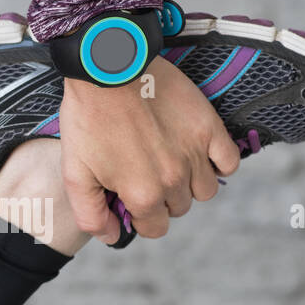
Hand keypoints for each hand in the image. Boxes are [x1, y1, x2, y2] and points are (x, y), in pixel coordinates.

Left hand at [59, 56, 241, 243]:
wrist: (108, 67)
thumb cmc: (88, 118)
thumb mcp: (75, 172)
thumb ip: (92, 215)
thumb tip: (112, 237)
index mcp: (143, 194)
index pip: (154, 228)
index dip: (141, 217)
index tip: (131, 198)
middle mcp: (174, 179)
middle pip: (178, 208)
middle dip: (161, 198)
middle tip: (144, 172)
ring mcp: (194, 154)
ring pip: (204, 190)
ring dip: (189, 184)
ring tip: (169, 163)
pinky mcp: (208, 128)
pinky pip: (228, 161)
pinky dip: (218, 163)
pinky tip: (198, 154)